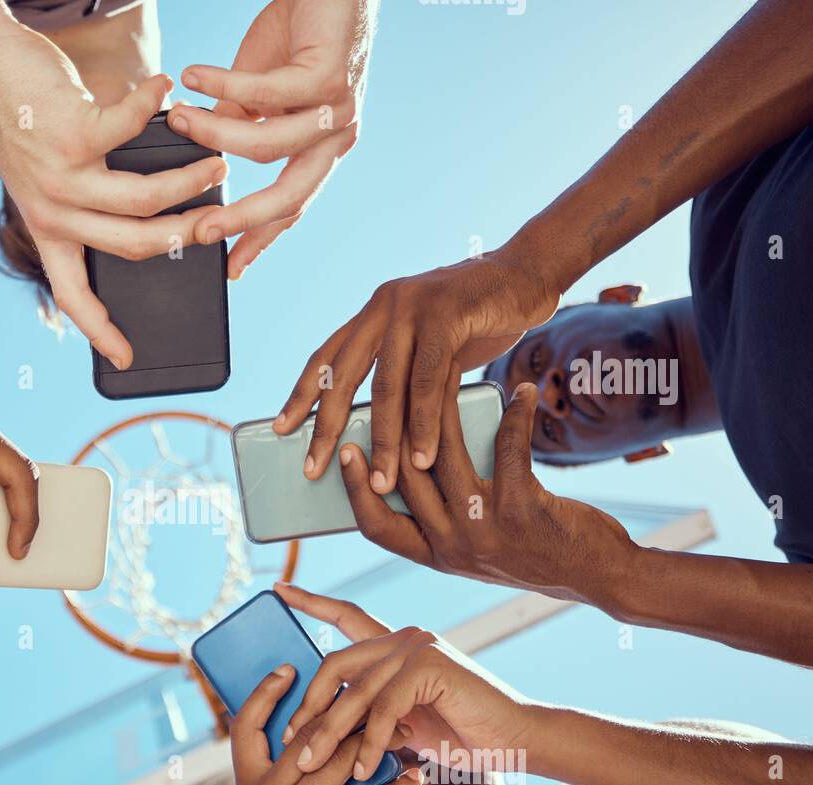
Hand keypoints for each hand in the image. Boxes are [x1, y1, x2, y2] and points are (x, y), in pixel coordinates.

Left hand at [0, 27, 226, 367]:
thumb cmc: (26, 118)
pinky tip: (168, 89)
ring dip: (188, 183)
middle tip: (218, 220)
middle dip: (186, 236)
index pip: (73, 295)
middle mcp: (53, 212)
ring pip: (143, 200)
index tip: (125, 359)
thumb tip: (149, 215)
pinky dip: (153, 106)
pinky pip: (129, 130)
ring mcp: (61, 177)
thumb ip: (83, 200)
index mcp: (49, 230)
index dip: (100, 332)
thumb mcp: (46, 176)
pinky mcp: (71, 135)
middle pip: (134, 246)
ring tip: (215, 163)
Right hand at [171, 0, 375, 277]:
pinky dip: (224, 85)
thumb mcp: (258, 88)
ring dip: (216, 134)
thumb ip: (237, 122)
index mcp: (320, 148)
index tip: (232, 267)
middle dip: (245, 218)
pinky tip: (194, 75)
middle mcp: (335, 136)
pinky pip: (267, 95)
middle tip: (204, 229)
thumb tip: (205, 146)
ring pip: (269, 146)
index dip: (261, 237)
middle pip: (291, 197)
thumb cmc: (297, 29)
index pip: (291, 206)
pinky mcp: (332, 77)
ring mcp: (338, 110)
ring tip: (180, 118)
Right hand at [230, 664, 422, 784]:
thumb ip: (287, 783)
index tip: (289, 666)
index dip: (264, 693)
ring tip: (404, 730)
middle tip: (373, 690)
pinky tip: (416, 778)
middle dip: (341, 708)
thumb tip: (318, 736)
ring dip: (376, 741)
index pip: (243, 725)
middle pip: (303, 731)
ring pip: (339, 756)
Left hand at [272, 582, 462, 776]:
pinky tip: (363, 770)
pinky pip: (385, 708)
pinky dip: (371, 743)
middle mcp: (404, 637)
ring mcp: (419, 646)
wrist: (514, 741)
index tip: (279, 589)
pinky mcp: (431, 666)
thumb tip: (318, 724)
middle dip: (309, 707)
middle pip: (335, 664)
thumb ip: (369, 709)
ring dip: (331, 734)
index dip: (311, 602)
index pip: (346, 615)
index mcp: (395, 645)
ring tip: (313, 766)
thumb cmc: (459, 732)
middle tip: (292, 744)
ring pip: (355, 691)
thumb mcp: (402, 720)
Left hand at [277, 248, 559, 489]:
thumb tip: (382, 430)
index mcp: (373, 314)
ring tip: (382, 481)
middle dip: (326, 426)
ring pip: (387, 384)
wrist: (530, 275)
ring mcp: (412, 306)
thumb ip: (405, 374)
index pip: (326, 356)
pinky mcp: (445, 313)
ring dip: (384, 439)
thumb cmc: (479, 318)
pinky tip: (422, 456)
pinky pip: (429, 379)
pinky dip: (425, 422)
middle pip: (343, 374)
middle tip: (312, 468)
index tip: (281, 428)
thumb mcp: (431, 346)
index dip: (302, 394)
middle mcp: (384, 306)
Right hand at [336, 380, 635, 604]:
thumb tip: (415, 466)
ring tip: (447, 369)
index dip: (356, 488)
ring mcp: (485, 529)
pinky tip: (522, 391)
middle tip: (387, 386)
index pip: (376, 526)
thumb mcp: (476, 547)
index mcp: (435, 556)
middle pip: (403, 480)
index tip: (343, 450)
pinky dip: (515, 415)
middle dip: (390, 427)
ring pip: (446, 456)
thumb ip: (444, 520)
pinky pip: (507, 449)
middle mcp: (452, 547)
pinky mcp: (522, 507)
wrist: (596, 575)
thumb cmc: (533, 551)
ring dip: (444, 407)